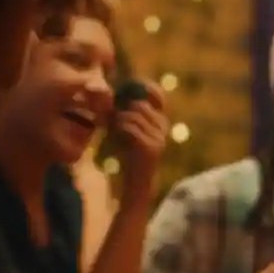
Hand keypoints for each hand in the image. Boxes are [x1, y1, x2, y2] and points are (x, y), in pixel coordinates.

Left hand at [114, 80, 167, 206]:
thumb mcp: (131, 131)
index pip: (158, 97)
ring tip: (111, 128)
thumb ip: (128, 115)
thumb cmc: (130, 156)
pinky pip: (131, 128)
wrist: (137, 183)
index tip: (126, 89)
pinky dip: (119, 129)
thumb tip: (115, 95)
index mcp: (161, 121)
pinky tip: (114, 135)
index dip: (145, 89)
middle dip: (121, 109)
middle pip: (140, 105)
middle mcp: (163, 128)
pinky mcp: (151, 147)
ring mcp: (159, 138)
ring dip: (118, 120)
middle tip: (109, 118)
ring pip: (133, 115)